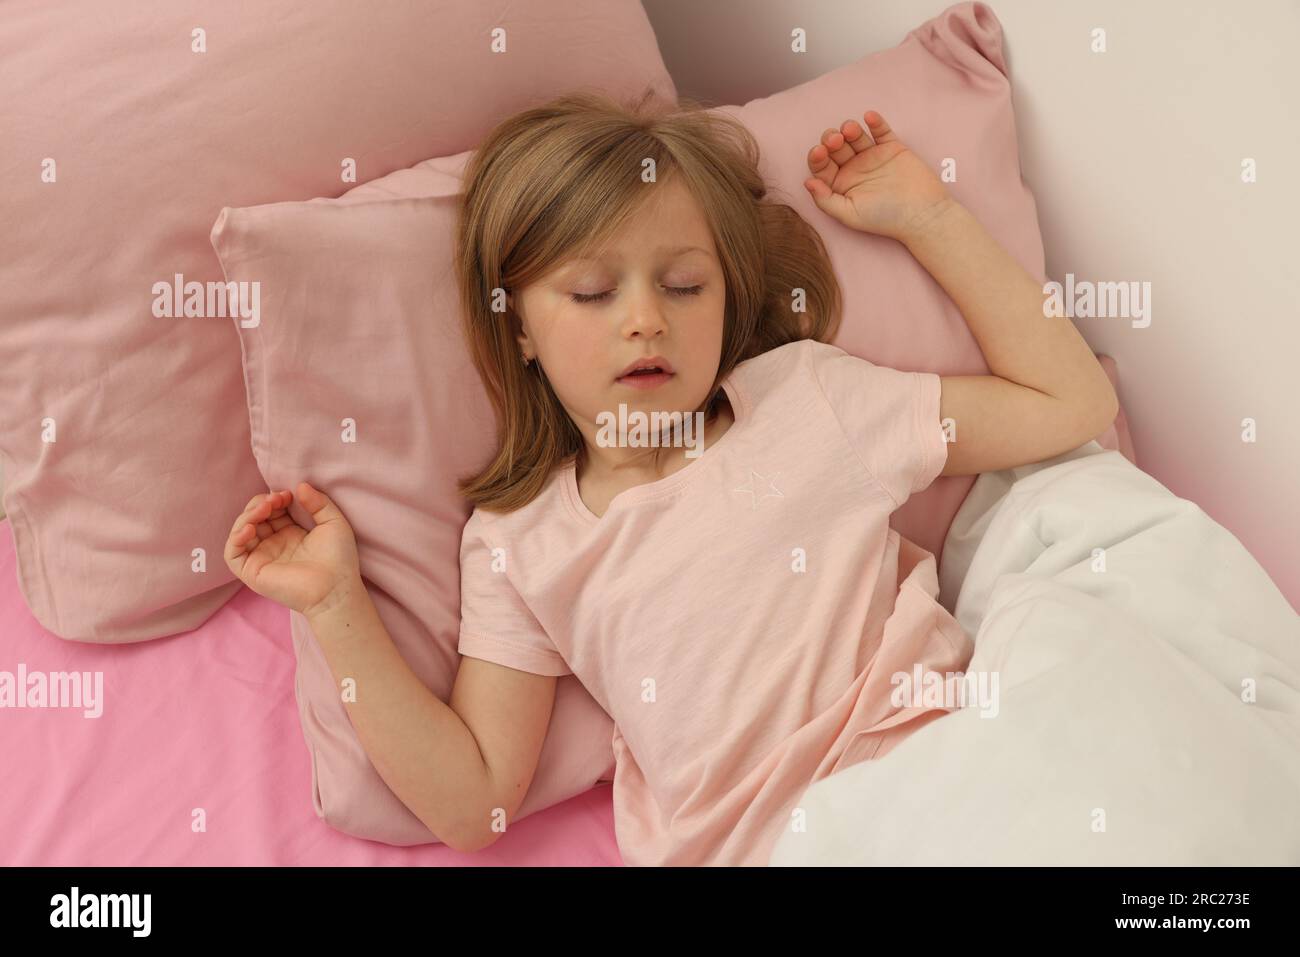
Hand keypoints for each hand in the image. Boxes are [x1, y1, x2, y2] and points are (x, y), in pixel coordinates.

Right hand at [224, 482, 361, 618]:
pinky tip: (249, 529)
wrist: (335, 588)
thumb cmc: (339, 559)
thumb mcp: (333, 523)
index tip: (287, 494)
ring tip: (264, 509)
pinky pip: (232, 554)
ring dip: (247, 516)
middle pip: (255, 517)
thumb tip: (300, 485)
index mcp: (290, 534)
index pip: (272, 510)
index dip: (275, 499)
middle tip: (274, 500)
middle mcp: (274, 544)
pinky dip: (235, 538)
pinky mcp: (252, 572)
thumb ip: (319, 502)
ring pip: (241, 531)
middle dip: (260, 504)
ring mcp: (261, 558)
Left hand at [803, 110, 952, 241]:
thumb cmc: (884, 219)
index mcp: (839, 185)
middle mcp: (853, 169)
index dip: (817, 156)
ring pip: (855, 136)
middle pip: (835, 147)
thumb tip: (806, 182)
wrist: (922, 214)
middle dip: (831, 140)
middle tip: (836, 140)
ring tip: (850, 129)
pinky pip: (881, 130)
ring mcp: (872, 157)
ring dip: (849, 129)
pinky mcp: (892, 148)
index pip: (821, 166)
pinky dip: (875, 122)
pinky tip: (869, 117)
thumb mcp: (849, 214)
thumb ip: (825, 200)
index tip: (819, 152)